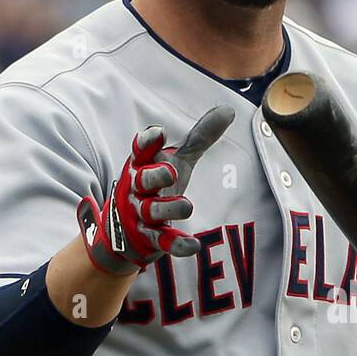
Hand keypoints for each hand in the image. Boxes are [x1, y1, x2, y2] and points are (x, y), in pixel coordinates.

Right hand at [77, 106, 233, 275]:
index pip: (141, 151)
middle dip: (155, 176)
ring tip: (187, 207)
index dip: (147, 143)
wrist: (128, 230)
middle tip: (170, 172)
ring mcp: (141, 215)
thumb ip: (199, 138)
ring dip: (168, 208)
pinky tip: (194, 246)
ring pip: (152, 210)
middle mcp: (137, 189)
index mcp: (142, 165)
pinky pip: (163, 241)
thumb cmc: (156, 186)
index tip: (158, 133)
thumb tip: (229, 109)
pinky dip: (177, 245)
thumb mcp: (177, 159)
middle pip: (143, 180)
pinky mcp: (150, 239)